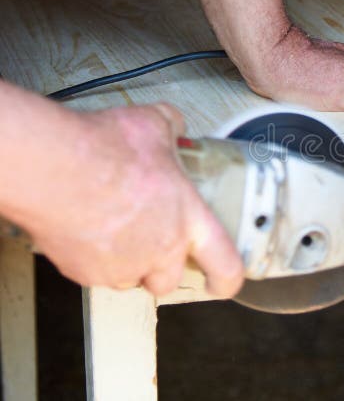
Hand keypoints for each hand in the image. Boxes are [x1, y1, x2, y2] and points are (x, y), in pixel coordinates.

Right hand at [25, 104, 243, 296]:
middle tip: (151, 243)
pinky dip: (91, 259)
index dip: (227, 279)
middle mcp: (160, 250)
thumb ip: (172, 128)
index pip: (225, 264)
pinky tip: (85, 230)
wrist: (52, 167)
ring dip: (126, 263)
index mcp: (187, 219)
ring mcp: (121, 266)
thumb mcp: (154, 124)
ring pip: (128, 278)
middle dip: (160, 267)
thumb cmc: (104, 149)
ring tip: (113, 231)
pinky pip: (93, 274)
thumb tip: (174, 125)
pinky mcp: (84, 272)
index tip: (223, 282)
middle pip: (168, 280)